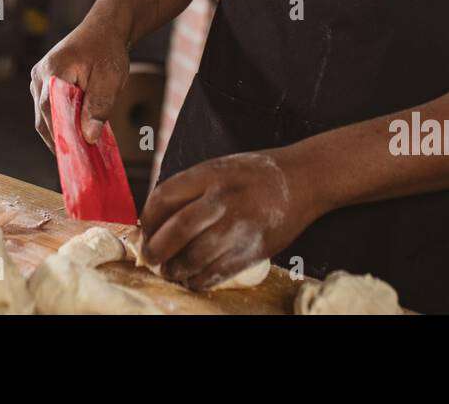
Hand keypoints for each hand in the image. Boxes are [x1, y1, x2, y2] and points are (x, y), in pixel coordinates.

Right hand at [29, 15, 128, 150]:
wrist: (104, 29)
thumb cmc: (107, 50)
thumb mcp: (110, 79)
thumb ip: (98, 107)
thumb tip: (88, 137)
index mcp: (54, 71)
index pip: (52, 112)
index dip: (62, 137)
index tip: (75, 157)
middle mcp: (40, 76)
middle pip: (45, 117)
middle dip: (62, 139)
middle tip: (80, 160)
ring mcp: (39, 79)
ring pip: (45, 115)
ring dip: (61, 131)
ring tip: (80, 149)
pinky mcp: (44, 83)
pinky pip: (48, 109)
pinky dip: (61, 122)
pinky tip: (76, 133)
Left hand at [139, 149, 318, 290]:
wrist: (303, 179)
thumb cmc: (255, 174)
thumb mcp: (219, 167)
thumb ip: (190, 188)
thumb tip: (155, 220)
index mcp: (210, 174)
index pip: (165, 197)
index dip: (148, 218)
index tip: (145, 229)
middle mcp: (224, 199)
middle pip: (178, 230)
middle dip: (157, 249)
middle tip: (150, 257)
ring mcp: (240, 226)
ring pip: (195, 257)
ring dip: (175, 269)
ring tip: (170, 270)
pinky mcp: (254, 249)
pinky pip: (218, 272)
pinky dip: (199, 280)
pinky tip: (192, 278)